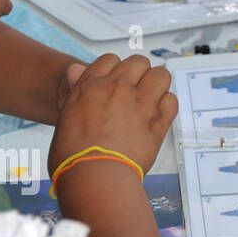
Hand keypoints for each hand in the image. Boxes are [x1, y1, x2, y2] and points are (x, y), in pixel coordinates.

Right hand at [49, 54, 177, 175]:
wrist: (93, 176)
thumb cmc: (72, 156)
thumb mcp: (66, 116)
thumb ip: (77, 90)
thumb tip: (75, 69)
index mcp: (90, 87)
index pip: (110, 59)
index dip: (115, 69)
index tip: (117, 81)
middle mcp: (117, 89)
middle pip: (139, 62)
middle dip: (139, 73)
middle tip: (136, 90)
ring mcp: (140, 103)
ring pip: (160, 75)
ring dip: (157, 84)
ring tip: (151, 99)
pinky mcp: (158, 121)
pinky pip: (172, 100)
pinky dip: (167, 105)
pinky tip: (158, 115)